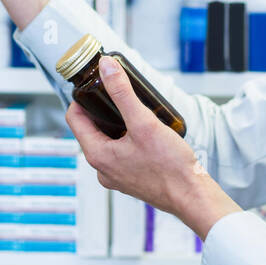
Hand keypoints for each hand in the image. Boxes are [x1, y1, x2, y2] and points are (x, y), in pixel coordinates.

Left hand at [66, 56, 241, 240]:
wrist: (191, 196)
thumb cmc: (170, 166)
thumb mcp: (144, 122)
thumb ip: (122, 93)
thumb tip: (106, 68)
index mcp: (98, 155)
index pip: (74, 118)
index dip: (82, 98)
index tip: (95, 84)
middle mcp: (102, 169)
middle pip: (91, 130)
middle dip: (102, 110)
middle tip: (117, 93)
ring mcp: (116, 177)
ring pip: (107, 142)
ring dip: (116, 125)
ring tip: (135, 112)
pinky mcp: (130, 180)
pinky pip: (120, 155)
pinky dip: (128, 140)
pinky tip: (146, 134)